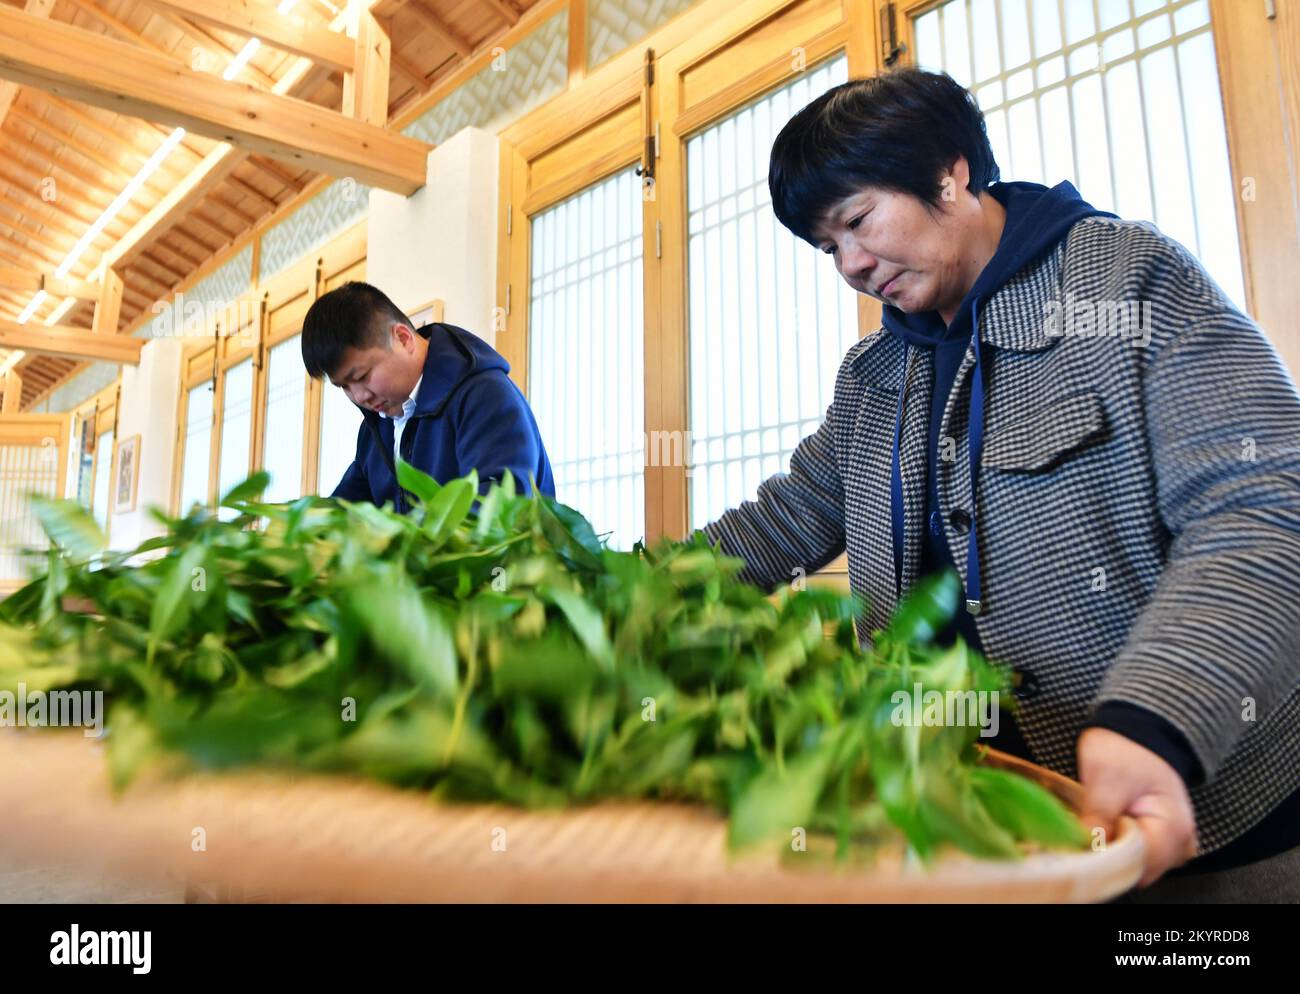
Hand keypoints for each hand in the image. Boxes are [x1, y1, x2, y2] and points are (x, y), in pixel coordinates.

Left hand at [1076, 727, 1198, 886]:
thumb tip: (1086, 848)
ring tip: (1098, 824)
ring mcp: (1171, 843)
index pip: (1139, 866)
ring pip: (1136, 866)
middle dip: (1110, 857)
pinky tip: (1106, 828)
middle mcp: (1180, 843)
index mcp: (1173, 828)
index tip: (1084, 844)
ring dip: (1112, 852)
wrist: (1138, 730)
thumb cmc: (1126, 748)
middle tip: (1088, 832)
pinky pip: (1137, 856)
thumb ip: (1098, 818)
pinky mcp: (1159, 839)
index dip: (1108, 859)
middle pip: (1139, 871)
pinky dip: (1118, 847)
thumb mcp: (1105, 779)